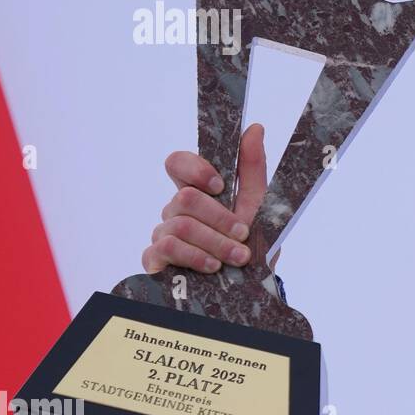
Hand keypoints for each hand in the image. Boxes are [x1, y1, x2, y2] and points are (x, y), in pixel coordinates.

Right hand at [141, 124, 279, 274]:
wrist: (248, 287)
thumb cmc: (250, 243)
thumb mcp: (259, 205)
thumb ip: (253, 168)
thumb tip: (255, 127)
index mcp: (198, 193)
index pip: (177, 163)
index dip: (194, 170)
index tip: (219, 186)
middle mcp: (175, 211)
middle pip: (186, 198)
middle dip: (220, 218)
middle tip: (243, 234)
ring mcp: (163, 234)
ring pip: (181, 225)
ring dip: (216, 242)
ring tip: (238, 257)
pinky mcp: (155, 260)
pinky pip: (166, 248)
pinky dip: (196, 256)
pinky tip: (213, 267)